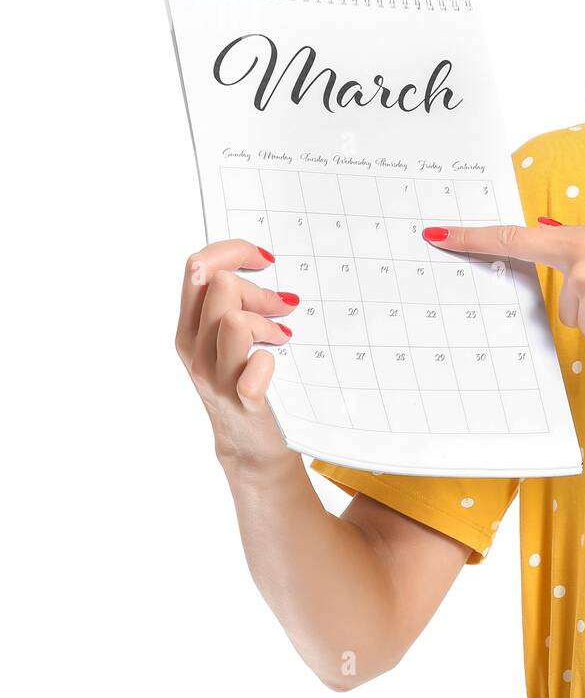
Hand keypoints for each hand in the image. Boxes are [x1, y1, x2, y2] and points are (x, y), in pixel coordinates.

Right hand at [174, 238, 298, 469]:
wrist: (252, 446)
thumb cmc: (247, 380)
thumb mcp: (230, 338)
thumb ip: (235, 301)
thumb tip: (262, 260)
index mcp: (189, 328)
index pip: (197, 267)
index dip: (233, 251)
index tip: (265, 258)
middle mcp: (195, 350)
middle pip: (220, 286)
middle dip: (258, 289)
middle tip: (282, 309)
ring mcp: (217, 377)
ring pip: (233, 320)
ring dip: (266, 323)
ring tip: (281, 338)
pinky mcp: (243, 401)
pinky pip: (253, 371)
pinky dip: (268, 360)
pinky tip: (276, 361)